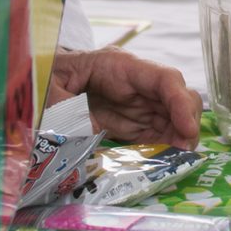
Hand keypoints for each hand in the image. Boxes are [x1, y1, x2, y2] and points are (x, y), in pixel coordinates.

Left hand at [48, 47, 202, 147]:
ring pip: (174, 118)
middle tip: (182, 152)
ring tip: (175, 162)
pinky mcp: (133, 123)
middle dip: (187, 123)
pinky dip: (165, 149)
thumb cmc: (48, 74)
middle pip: (178, 98)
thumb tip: (88, 129)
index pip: (164, 78)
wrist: (43, 78)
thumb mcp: (50, 85)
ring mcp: (138, 104)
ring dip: (180, 140)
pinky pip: (158, 135)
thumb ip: (66, 106)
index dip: (180, 102)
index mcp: (120, 66)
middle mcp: (137, 84)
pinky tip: (164, 163)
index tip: (187, 129)